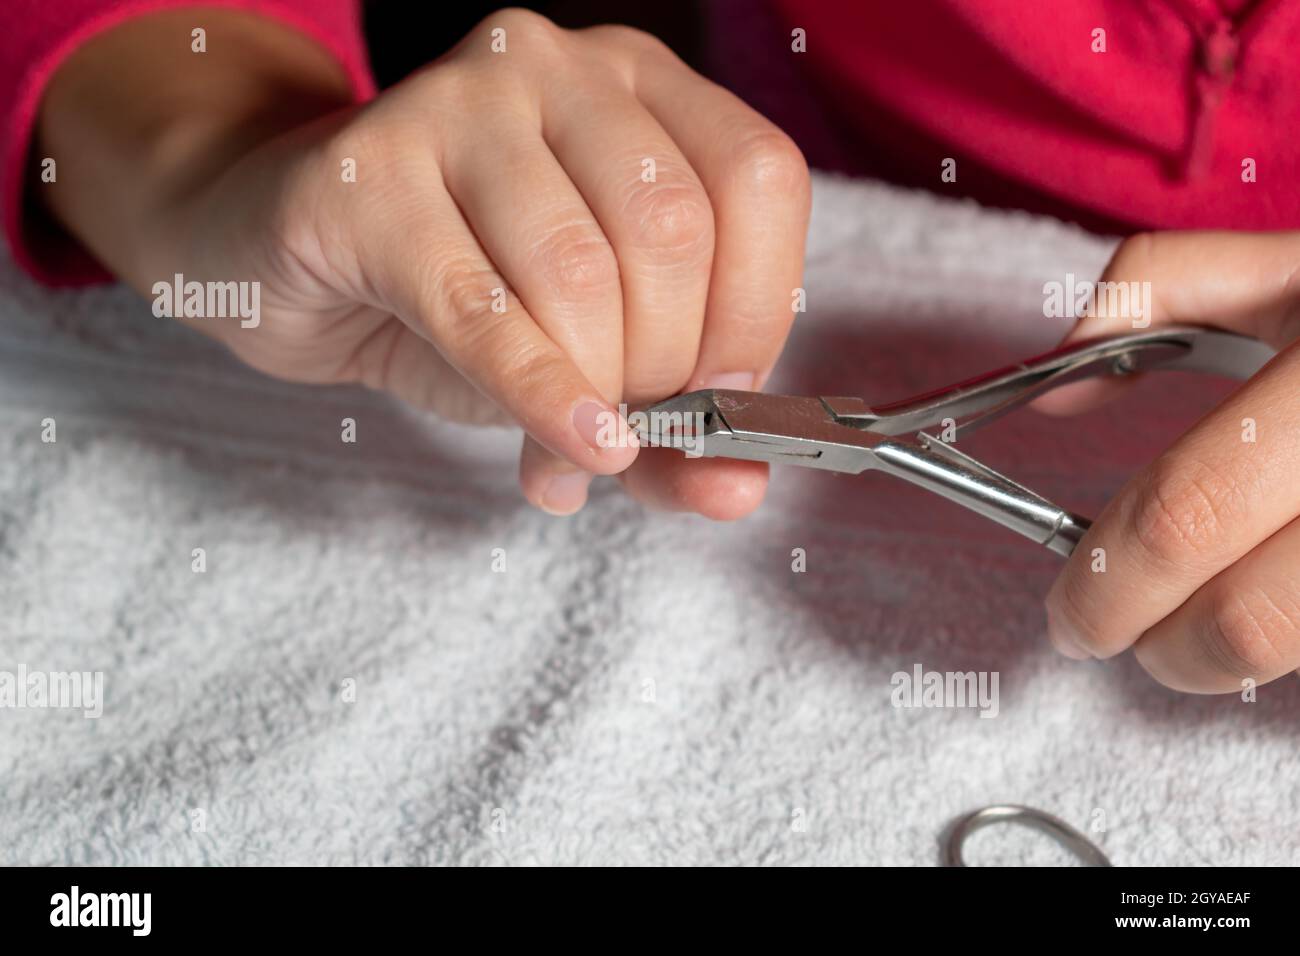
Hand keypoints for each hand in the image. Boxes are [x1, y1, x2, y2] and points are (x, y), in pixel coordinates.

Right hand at [38, 8, 809, 517]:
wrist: (283, 256)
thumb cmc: (453, 294)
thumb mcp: (588, 354)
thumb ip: (671, 424)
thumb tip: (737, 491)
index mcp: (641, 86)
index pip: (755, 180)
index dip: (754, 311)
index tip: (720, 400)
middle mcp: (557, 65)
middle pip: (668, 231)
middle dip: (663, 370)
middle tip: (628, 434)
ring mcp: (457, 102)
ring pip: (577, 273)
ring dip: (593, 392)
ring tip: (573, 454)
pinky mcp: (367, 173)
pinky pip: (481, 310)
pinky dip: (538, 398)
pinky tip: (563, 454)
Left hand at [1036, 231, 1299, 692]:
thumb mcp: (1289, 260)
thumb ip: (1154, 289)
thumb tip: (1052, 388)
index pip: (1186, 512)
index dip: (1108, 581)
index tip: (1067, 610)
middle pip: (1251, 616)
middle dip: (1159, 648)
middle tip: (1109, 640)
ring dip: (1225, 663)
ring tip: (1181, 635)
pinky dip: (1291, 642)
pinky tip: (1265, 608)